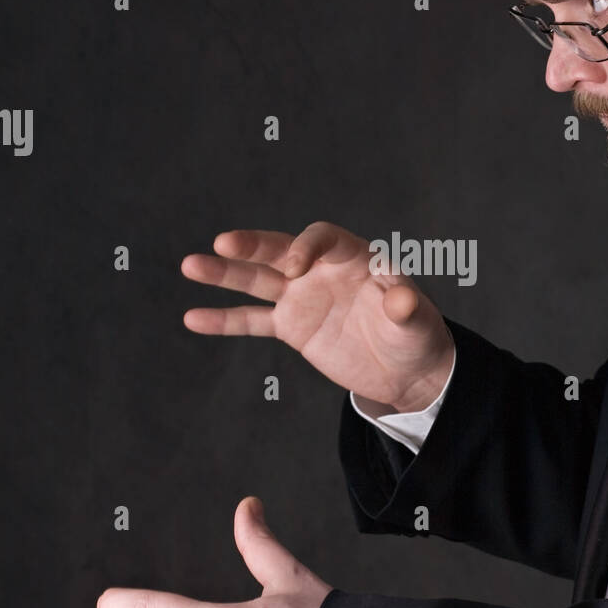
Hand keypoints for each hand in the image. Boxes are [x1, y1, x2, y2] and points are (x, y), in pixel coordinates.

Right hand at [181, 222, 454, 413]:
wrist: (405, 369)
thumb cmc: (416, 335)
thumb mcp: (417, 323)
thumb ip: (406, 308)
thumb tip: (401, 299)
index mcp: (354, 257)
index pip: (322, 238)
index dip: (305, 247)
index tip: (294, 268)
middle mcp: (321, 270)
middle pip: (280, 250)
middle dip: (252, 246)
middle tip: (222, 243)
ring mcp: (302, 297)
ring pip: (258, 280)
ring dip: (224, 274)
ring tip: (189, 266)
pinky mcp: (291, 327)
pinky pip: (252, 320)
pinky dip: (224, 320)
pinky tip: (192, 317)